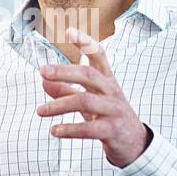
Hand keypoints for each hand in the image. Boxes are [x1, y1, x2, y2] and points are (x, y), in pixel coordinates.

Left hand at [36, 27, 151, 168]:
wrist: (135, 144)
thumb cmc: (110, 117)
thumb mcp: (90, 101)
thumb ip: (68, 91)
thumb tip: (44, 82)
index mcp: (107, 81)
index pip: (99, 56)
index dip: (85, 43)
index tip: (69, 32)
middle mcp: (111, 91)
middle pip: (88, 75)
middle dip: (64, 71)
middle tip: (43, 72)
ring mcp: (113, 110)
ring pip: (84, 101)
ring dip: (58, 105)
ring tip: (40, 111)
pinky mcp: (112, 130)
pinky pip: (88, 128)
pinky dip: (69, 129)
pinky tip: (55, 130)